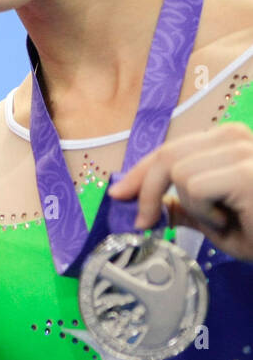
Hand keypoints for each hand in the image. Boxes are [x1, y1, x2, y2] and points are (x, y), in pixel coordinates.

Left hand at [108, 121, 252, 259]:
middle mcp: (236, 137)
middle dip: (146, 189)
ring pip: (177, 171)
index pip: (171, 149)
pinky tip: (233, 219)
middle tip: (143, 222)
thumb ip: (185, 208)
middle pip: (166, 154)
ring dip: (192, 207)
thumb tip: (149, 205)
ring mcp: (243, 150)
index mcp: (228, 142)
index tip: (119, 194)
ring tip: (224, 219)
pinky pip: (194, 187)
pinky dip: (205, 212)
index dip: (140, 173)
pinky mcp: (246, 170)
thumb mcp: (216, 222)